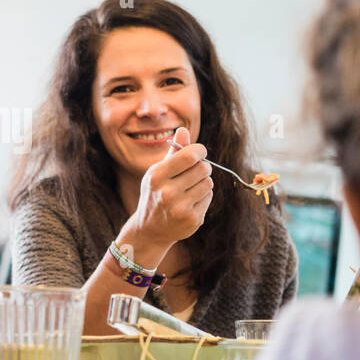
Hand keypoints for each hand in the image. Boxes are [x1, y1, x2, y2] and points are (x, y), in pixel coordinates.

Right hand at [121, 125, 213, 262]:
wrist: (150, 230)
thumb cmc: (155, 194)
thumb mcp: (158, 172)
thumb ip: (173, 152)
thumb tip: (183, 129)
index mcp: (157, 176)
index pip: (189, 155)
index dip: (199, 151)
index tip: (199, 153)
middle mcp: (167, 192)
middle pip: (203, 168)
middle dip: (202, 167)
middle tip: (195, 172)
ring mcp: (180, 208)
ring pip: (208, 183)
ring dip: (203, 183)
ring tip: (190, 188)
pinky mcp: (192, 219)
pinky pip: (208, 197)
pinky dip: (203, 196)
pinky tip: (191, 202)